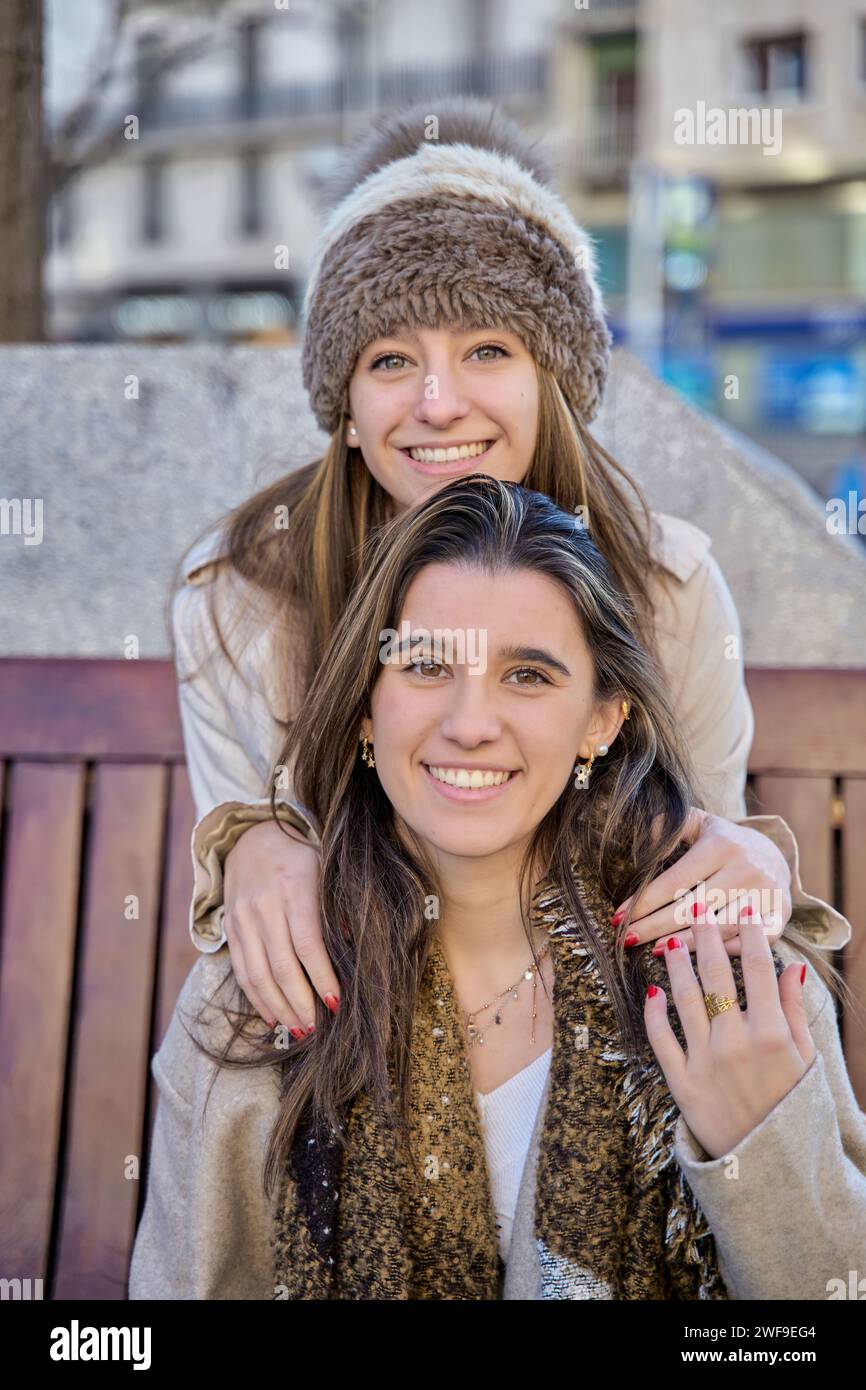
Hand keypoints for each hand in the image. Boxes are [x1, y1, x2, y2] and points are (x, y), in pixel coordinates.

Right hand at [223, 819, 339, 1035]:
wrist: (251, 838)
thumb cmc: (300, 858)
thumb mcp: (326, 871)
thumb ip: (337, 908)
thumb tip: (351, 950)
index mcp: (294, 888)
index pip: (308, 943)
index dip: (322, 978)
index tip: (336, 1004)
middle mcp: (264, 905)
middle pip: (282, 966)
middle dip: (301, 1003)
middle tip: (319, 1028)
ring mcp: (242, 918)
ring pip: (258, 974)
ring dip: (279, 1008)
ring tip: (299, 1029)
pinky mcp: (229, 928)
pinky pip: (241, 970)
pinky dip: (257, 998)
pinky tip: (273, 1016)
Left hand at [614, 807, 791, 957]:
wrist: (775, 852)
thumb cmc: (724, 841)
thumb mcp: (699, 823)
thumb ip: (672, 825)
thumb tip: (646, 836)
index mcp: (722, 845)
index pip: (675, 880)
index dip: (644, 901)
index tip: (619, 917)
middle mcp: (747, 869)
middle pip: (692, 909)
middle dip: (654, 926)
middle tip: (627, 939)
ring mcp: (767, 893)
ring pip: (718, 930)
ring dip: (684, 944)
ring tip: (655, 950)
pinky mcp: (781, 915)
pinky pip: (750, 943)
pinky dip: (724, 952)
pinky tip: (699, 959)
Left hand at [644, 905, 815, 1158]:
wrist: (772, 1168)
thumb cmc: (795, 1111)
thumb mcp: (807, 1061)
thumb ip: (793, 1011)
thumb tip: (790, 967)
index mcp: (772, 1034)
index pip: (757, 970)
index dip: (750, 935)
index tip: (744, 910)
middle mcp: (736, 1042)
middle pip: (716, 976)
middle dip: (706, 937)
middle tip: (697, 910)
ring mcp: (705, 1061)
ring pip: (684, 999)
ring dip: (676, 965)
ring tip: (670, 941)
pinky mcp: (682, 1084)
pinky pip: (661, 1039)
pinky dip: (654, 1012)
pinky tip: (653, 990)